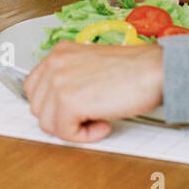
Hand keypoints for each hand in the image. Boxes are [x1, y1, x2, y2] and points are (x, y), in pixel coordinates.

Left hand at [23, 40, 164, 142]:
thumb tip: (57, 107)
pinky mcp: (69, 101)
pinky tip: (104, 124)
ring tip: (98, 118)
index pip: (34, 87)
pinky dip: (85, 136)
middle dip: (62, 119)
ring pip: (48, 123)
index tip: (71, 112)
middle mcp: (55, 63)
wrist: (154, 69)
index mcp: (59, 53)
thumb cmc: (133, 70)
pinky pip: (65, 133)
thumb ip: (70, 79)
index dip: (52, 106)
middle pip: (38, 108)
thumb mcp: (91, 66)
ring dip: (73, 128)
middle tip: (88, 116)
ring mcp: (59, 81)